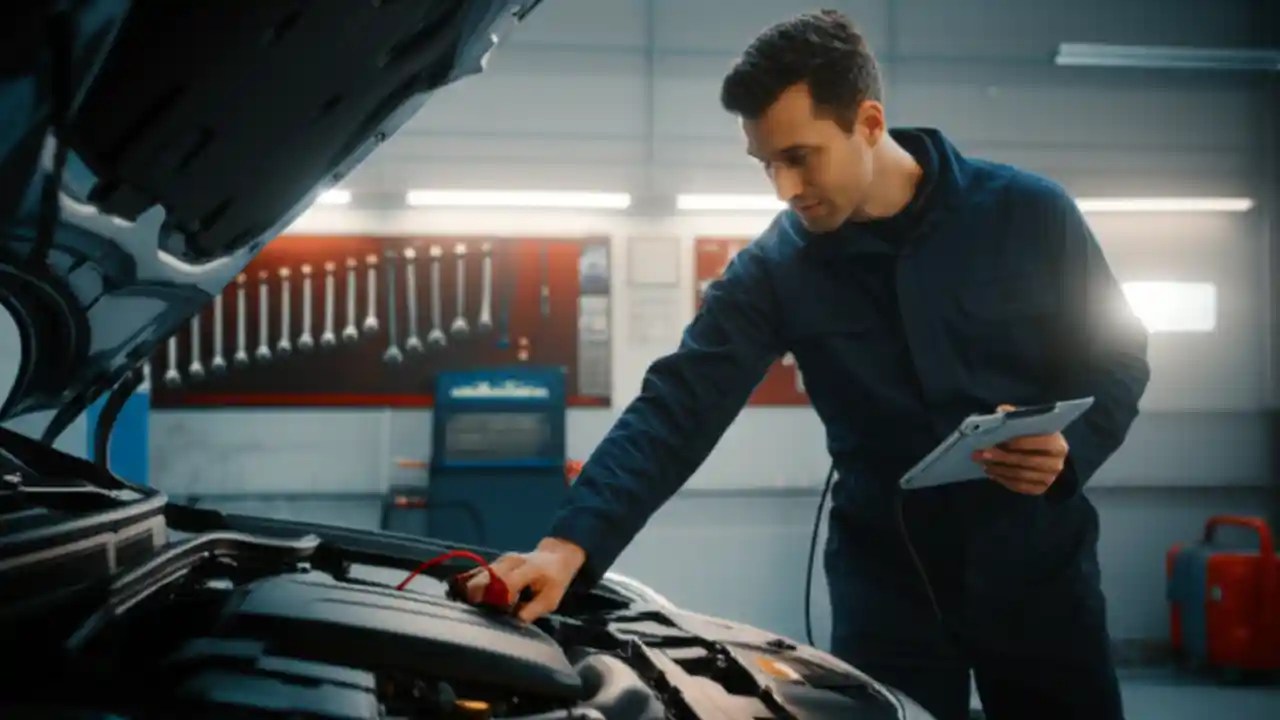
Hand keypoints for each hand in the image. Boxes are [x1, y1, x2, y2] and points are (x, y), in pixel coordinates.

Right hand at [460, 536, 585, 622]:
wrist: (556, 556)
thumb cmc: (555, 580)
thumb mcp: (551, 599)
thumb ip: (532, 610)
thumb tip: (514, 622)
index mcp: (528, 568)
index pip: (506, 583)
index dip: (499, 600)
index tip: (499, 613)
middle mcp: (510, 561)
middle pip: (485, 578)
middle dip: (479, 597)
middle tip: (483, 614)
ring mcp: (500, 560)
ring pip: (477, 575)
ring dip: (474, 593)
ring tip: (477, 608)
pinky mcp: (494, 563)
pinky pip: (477, 574)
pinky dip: (472, 586)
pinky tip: (470, 599)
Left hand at [972, 404, 1069, 495]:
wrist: (1050, 457)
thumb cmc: (1037, 437)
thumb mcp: (1032, 424)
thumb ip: (1017, 416)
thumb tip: (1000, 411)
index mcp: (1057, 444)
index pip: (1037, 442)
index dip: (1016, 442)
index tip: (997, 440)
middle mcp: (1056, 463)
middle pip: (1025, 461)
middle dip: (1000, 457)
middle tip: (980, 454)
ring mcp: (1049, 478)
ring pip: (1020, 475)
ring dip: (999, 470)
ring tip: (983, 464)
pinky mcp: (1040, 489)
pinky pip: (1020, 486)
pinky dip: (1004, 480)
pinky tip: (992, 473)